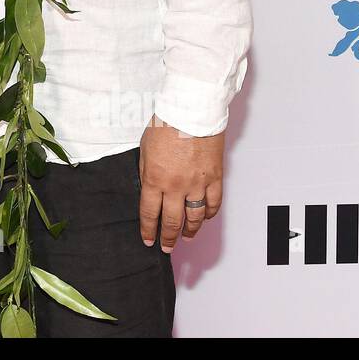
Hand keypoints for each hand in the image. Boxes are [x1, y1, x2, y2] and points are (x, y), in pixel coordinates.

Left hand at [137, 114, 223, 253]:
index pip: (149, 213)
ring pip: (194, 217)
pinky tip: (204, 218)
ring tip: (186, 237)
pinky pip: (212, 203)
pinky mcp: (214, 178)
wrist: (191, 112)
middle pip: (171, 221)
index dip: (148, 230)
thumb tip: (149, 188)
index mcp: (154, 179)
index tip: (148, 240)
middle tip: (166, 247)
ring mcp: (196, 184)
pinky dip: (209, 214)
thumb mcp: (145, 149)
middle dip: (167, 238)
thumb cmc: (165, 125)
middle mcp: (175, 186)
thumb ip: (147, 172)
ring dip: (190, 230)